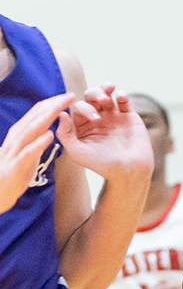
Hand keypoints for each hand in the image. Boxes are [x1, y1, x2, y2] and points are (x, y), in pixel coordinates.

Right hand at [0, 93, 72, 212]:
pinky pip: (28, 151)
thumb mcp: (29, 151)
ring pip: (30, 129)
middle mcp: (17, 138)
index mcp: (21, 134)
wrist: (0, 192)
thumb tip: (49, 128)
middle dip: (53, 105)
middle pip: (35, 117)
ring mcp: (15, 150)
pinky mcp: (16, 164)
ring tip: (61, 108)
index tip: (69, 97)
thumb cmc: (15, 171)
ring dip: (46, 118)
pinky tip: (50, 135)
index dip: (53, 104)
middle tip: (70, 96)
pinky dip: (38, 142)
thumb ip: (36, 139)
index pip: (37, 114)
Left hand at [56, 84, 152, 181]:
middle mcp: (98, 119)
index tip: (95, 119)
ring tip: (109, 89)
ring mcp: (114, 117)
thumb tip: (60, 113)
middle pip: (91, 98)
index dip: (85, 108)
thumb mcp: (77, 152)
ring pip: (107, 95)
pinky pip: (124, 102)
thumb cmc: (102, 165)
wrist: (129, 171)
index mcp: (83, 126)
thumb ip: (64, 134)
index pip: (79, 108)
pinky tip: (121, 96)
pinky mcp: (129, 117)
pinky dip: (122, 95)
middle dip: (95, 94)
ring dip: (106, 89)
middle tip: (102, 100)